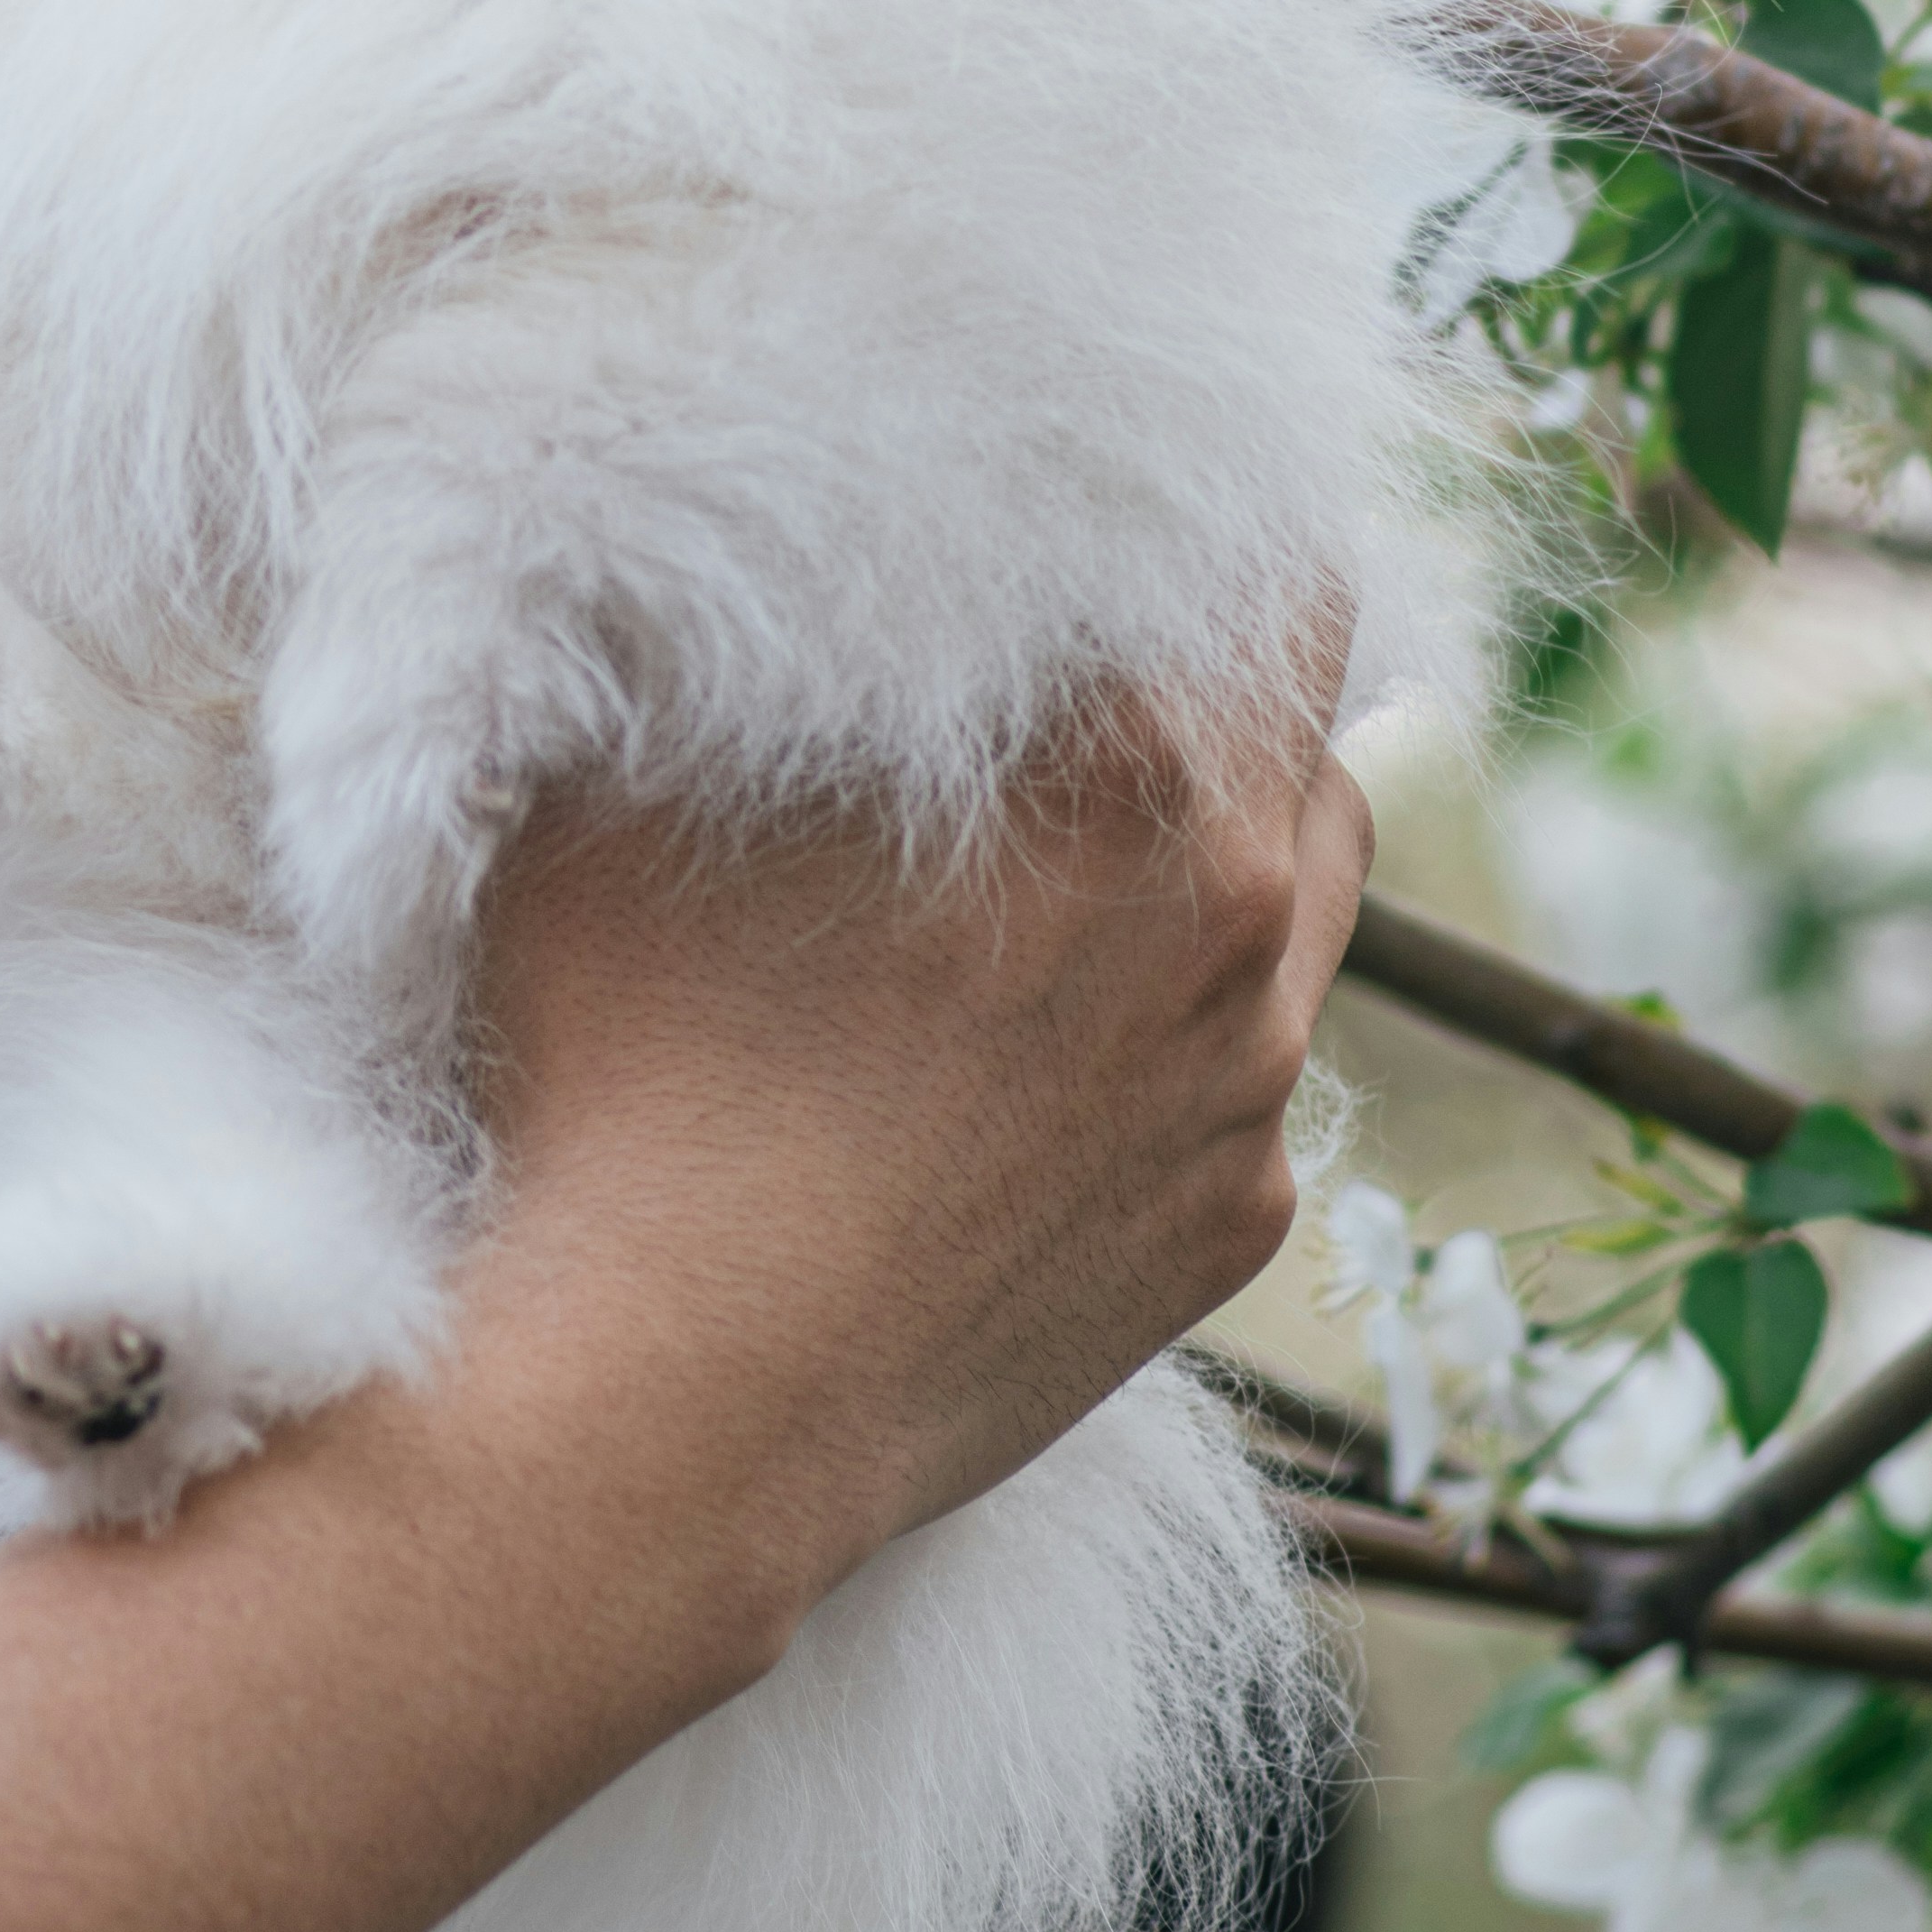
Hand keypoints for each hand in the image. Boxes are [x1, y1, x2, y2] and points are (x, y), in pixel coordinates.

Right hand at [460, 618, 1368, 1631]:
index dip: (1188, 521)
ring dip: (1214, 843)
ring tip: (1066, 849)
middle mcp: (1236, 919)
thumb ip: (717, 641)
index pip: (1265, 566)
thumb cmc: (625, 1070)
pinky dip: (1168, 1021)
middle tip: (1084, 665)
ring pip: (1302, 894)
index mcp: (1128, 772)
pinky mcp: (1228, 1228)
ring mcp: (1249, 1092)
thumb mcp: (629, 790)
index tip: (1099, 520)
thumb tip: (735, 542)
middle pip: (1306, 716)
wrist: (666, 1410)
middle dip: (1208, 678)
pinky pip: (1243, 1066)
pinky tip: (1023, 1044)